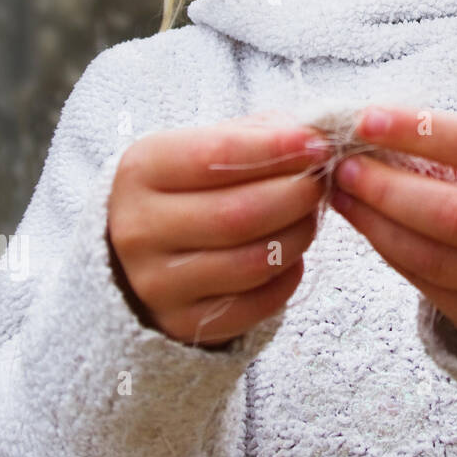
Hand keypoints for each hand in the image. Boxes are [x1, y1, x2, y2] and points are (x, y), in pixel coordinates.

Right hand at [107, 117, 330, 347]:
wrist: (154, 243)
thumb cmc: (198, 182)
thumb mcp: (215, 142)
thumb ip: (264, 134)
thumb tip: (317, 138)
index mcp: (143, 170)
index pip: (214, 155)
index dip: (275, 149)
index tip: (317, 144)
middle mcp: (137, 228)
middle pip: (238, 214)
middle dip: (296, 195)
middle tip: (320, 183)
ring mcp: (156, 283)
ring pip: (253, 262)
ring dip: (299, 235)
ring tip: (308, 216)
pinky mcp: (182, 322)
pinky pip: (258, 304)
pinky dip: (288, 276)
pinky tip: (288, 255)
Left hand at [329, 105, 456, 353]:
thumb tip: (381, 130)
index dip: (421, 131)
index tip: (369, 119)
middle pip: (454, 213)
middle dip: (387, 187)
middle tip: (344, 166)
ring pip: (432, 256)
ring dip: (376, 222)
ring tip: (341, 194)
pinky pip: (426, 283)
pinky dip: (389, 250)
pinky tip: (366, 225)